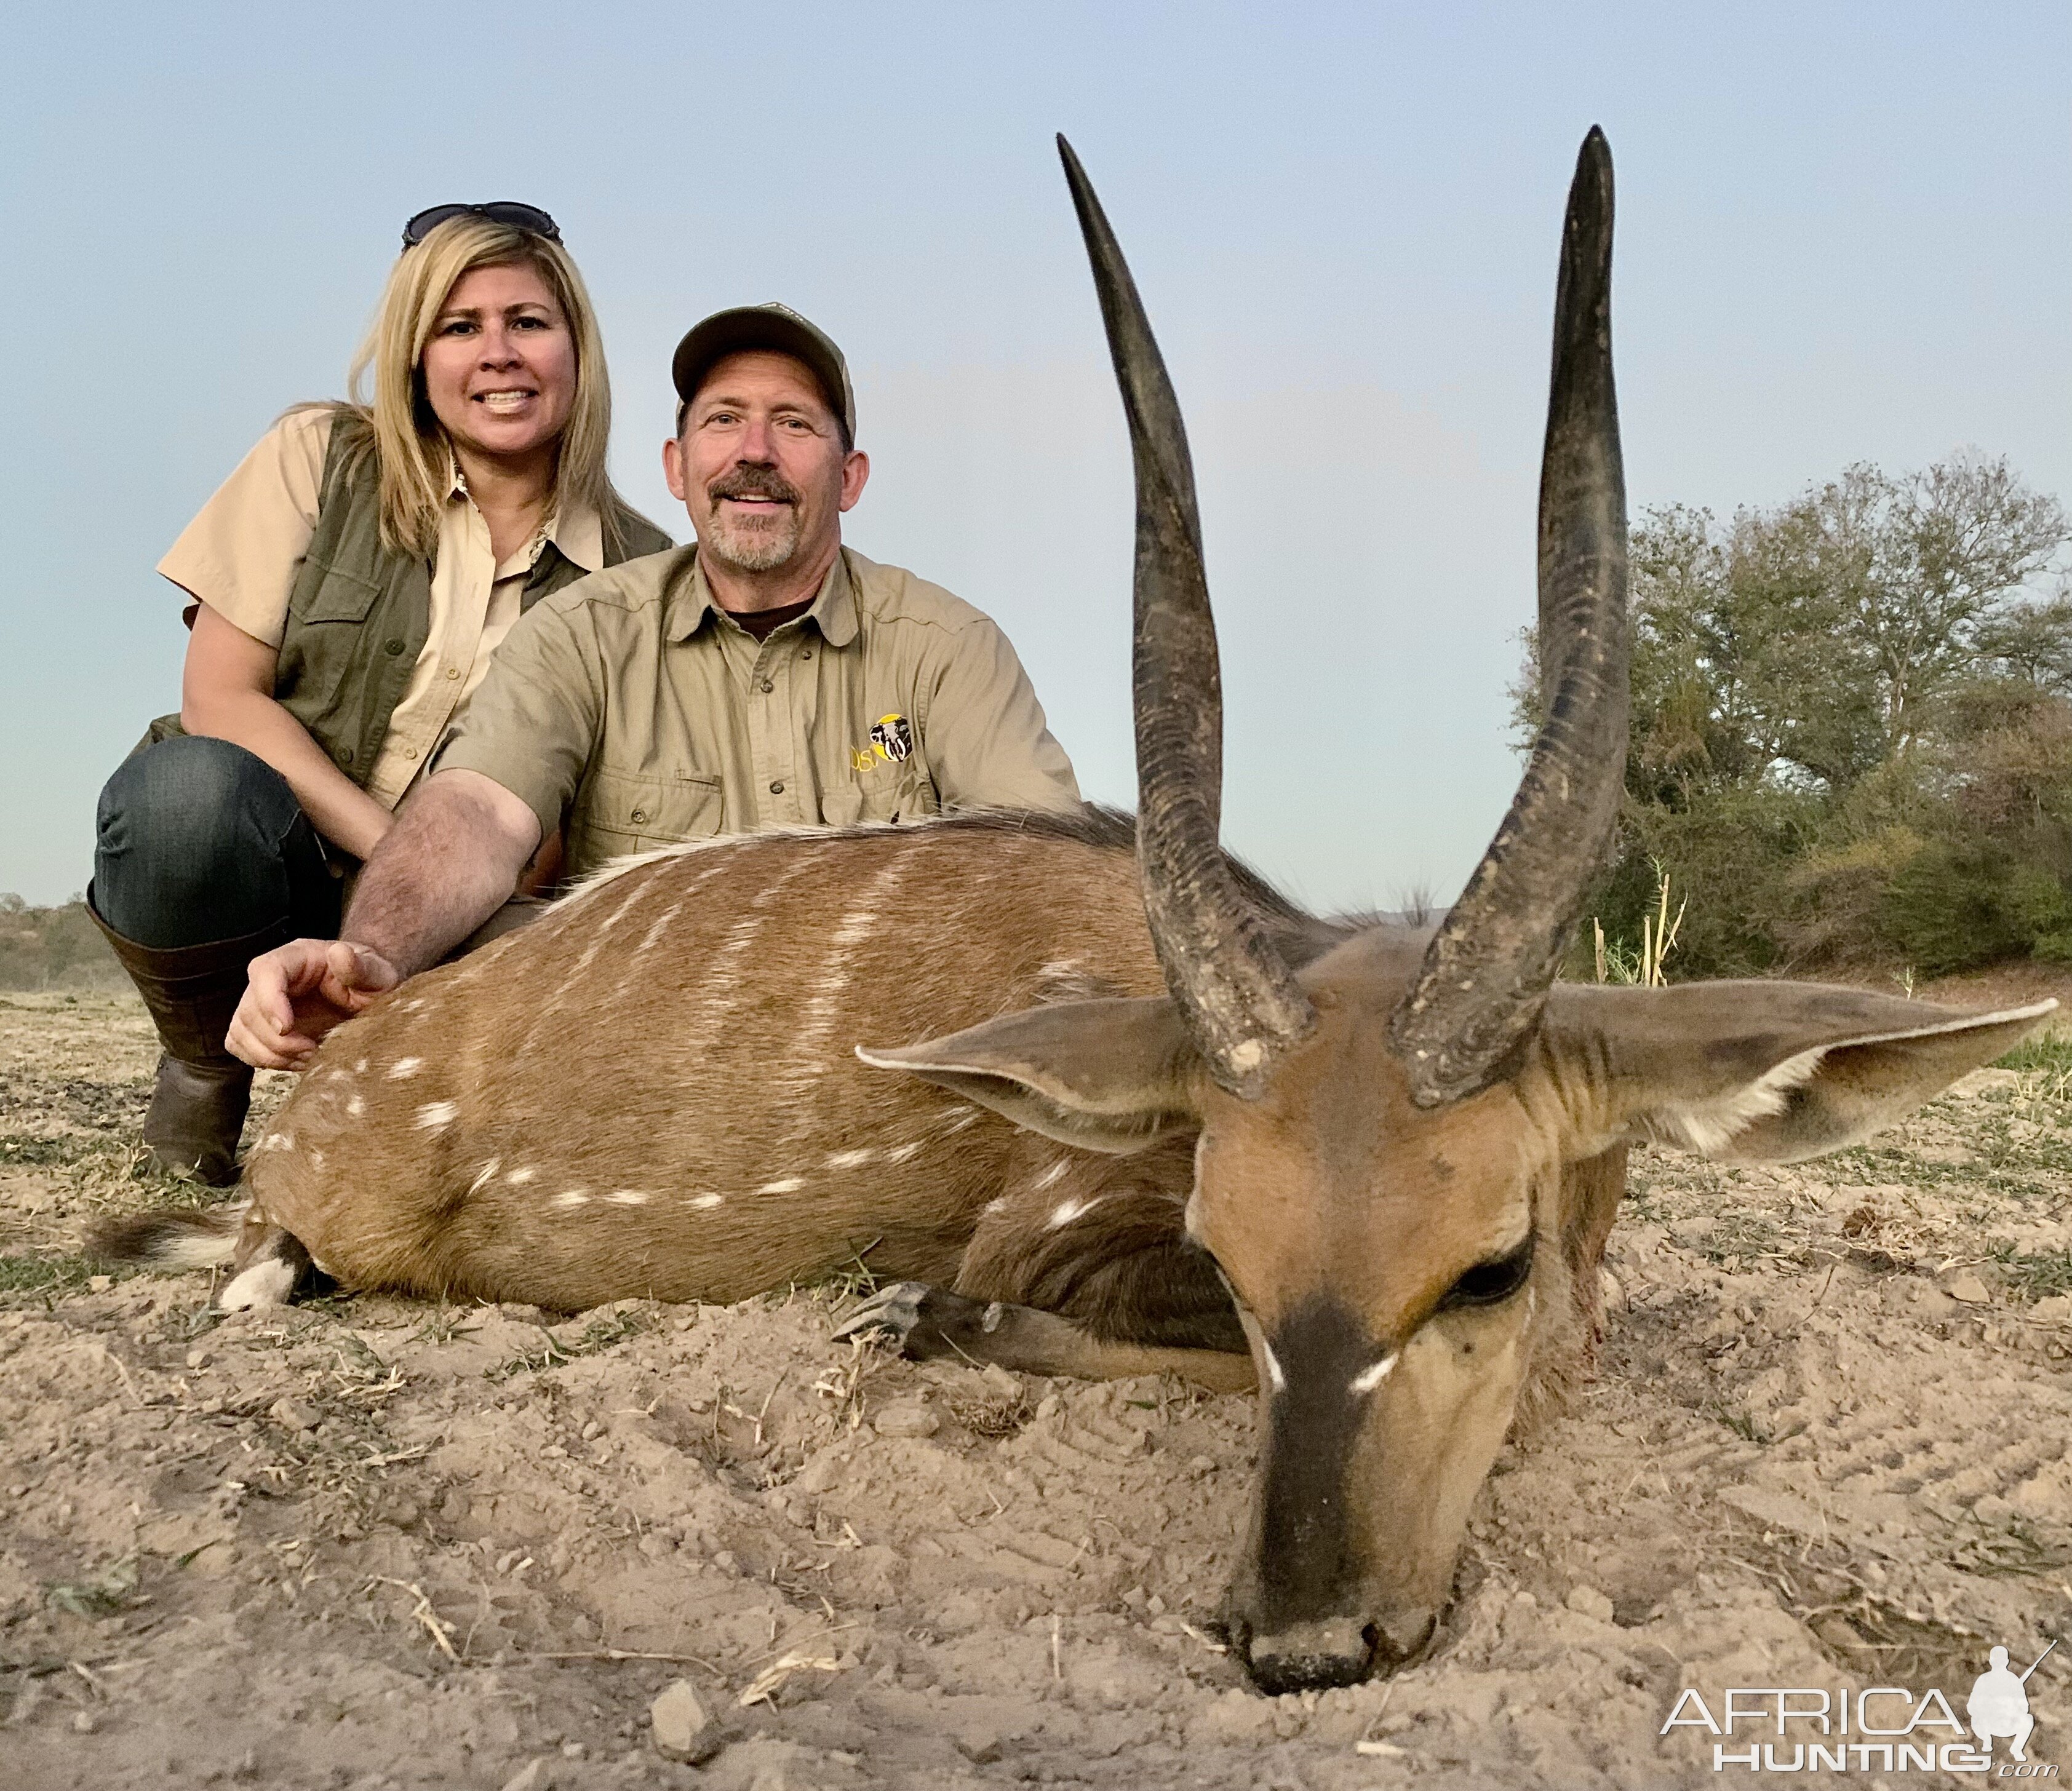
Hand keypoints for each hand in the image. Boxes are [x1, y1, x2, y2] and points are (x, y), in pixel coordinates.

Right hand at [225, 939, 400, 1070]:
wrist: (369, 997)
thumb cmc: (372, 982)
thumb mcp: (379, 974)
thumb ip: (361, 967)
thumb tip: (340, 953)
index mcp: (298, 957)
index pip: (265, 970)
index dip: (268, 1001)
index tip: (287, 1028)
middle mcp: (273, 978)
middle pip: (249, 1009)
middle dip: (276, 1040)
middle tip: (311, 1050)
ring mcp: (262, 1002)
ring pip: (240, 1031)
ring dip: (269, 1054)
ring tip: (307, 1058)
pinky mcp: (261, 1026)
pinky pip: (240, 1045)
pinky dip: (263, 1060)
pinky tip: (295, 1062)